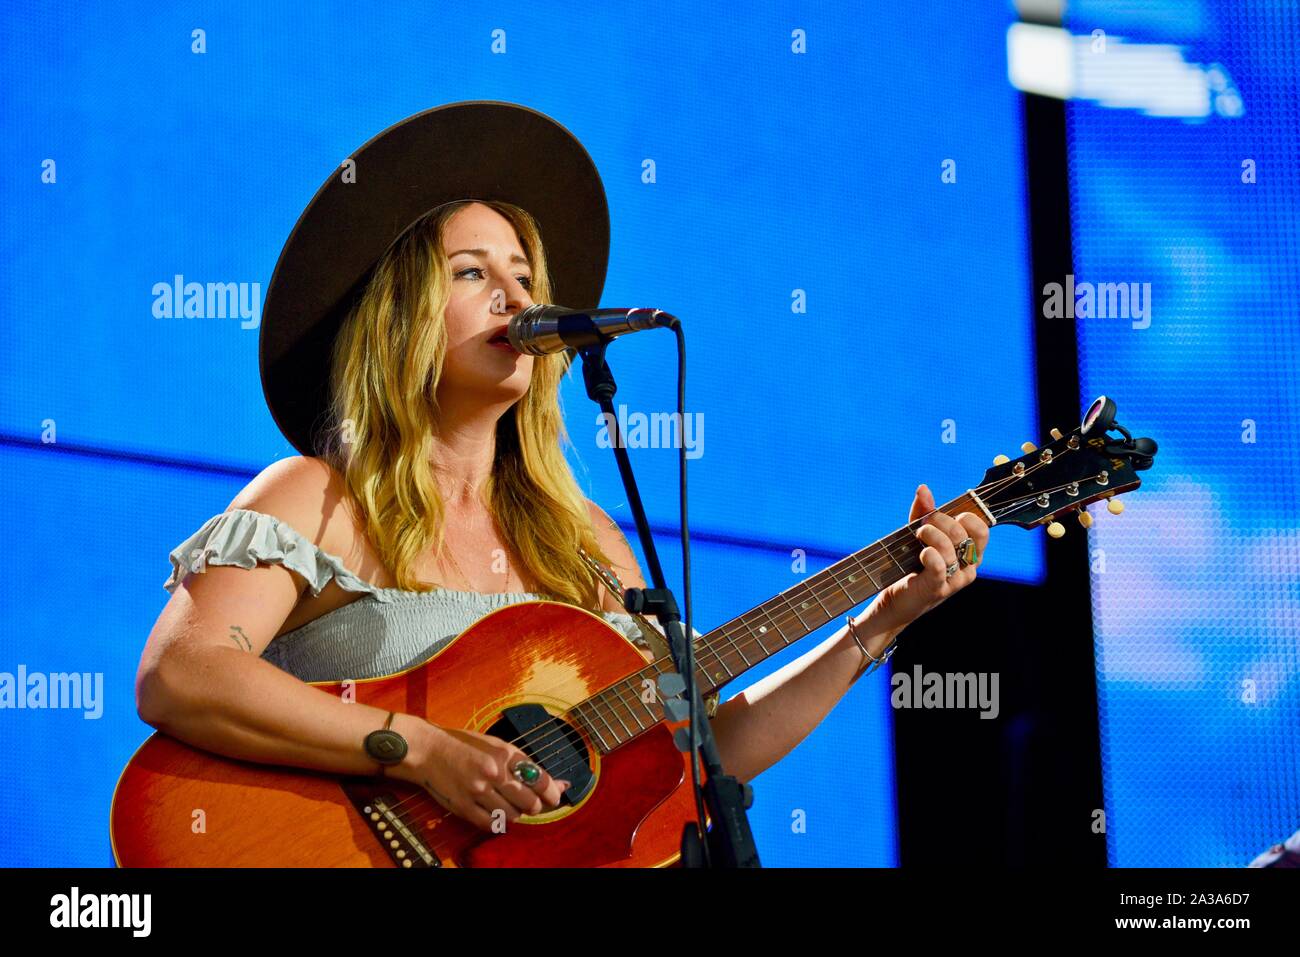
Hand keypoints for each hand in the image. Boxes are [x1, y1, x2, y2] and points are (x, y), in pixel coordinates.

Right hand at [394, 722, 570, 832]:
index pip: (540, 779)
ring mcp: (478, 791)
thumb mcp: (496, 745)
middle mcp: (494, 772)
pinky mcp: (464, 807)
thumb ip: (523, 764)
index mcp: (505, 754)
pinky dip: (498, 821)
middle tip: (529, 803)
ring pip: (512, 816)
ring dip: (515, 813)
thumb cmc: (464, 745)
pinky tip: (494, 812)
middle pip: (530, 803)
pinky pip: (492, 824)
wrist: (429, 750)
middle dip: (534, 806)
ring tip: (506, 803)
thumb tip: (556, 782)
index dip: (553, 792)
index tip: (555, 797)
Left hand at [862, 483, 989, 634]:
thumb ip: (924, 512)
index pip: (982, 530)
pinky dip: (930, 554)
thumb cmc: (913, 566)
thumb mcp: (920, 535)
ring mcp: (955, 580)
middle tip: (923, 524)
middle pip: (964, 535)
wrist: (897, 599)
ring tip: (918, 535)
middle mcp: (968, 568)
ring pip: (951, 548)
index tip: (944, 514)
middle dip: (941, 521)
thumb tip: (923, 488)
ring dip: (931, 535)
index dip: (965, 516)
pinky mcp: (937, 589)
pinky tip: (922, 553)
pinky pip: (940, 566)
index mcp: (970, 553)